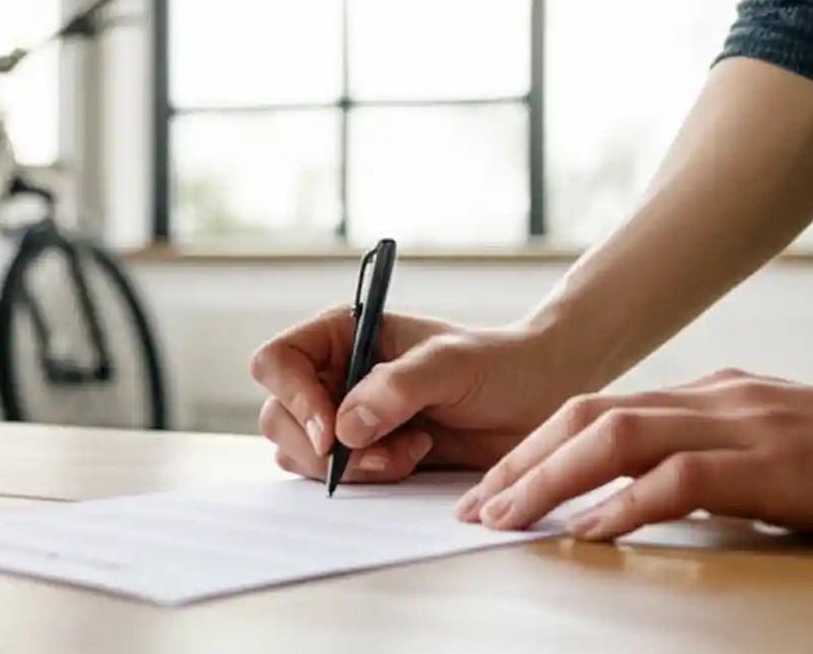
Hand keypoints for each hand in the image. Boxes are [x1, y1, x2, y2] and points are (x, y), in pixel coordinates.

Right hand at [250, 307, 581, 483]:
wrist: (533, 403)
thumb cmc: (497, 365)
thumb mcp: (451, 364)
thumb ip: (396, 388)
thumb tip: (344, 428)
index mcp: (342, 334)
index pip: (278, 360)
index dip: (294, 397)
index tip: (333, 432)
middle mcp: (333, 373)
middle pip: (280, 416)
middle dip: (325, 447)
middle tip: (381, 454)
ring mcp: (342, 417)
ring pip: (301, 453)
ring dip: (352, 466)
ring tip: (410, 451)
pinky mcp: (361, 453)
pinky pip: (335, 477)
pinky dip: (368, 479)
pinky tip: (412, 459)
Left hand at [456, 368, 812, 539]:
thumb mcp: (767, 449)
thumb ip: (702, 456)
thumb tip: (633, 492)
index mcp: (710, 392)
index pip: (598, 409)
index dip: (537, 447)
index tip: (494, 487)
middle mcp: (716, 397)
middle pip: (591, 415)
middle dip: (524, 461)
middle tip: (477, 505)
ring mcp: (746, 425)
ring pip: (619, 438)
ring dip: (552, 479)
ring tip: (508, 518)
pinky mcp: (777, 465)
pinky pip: (682, 479)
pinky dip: (626, 505)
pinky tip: (589, 531)